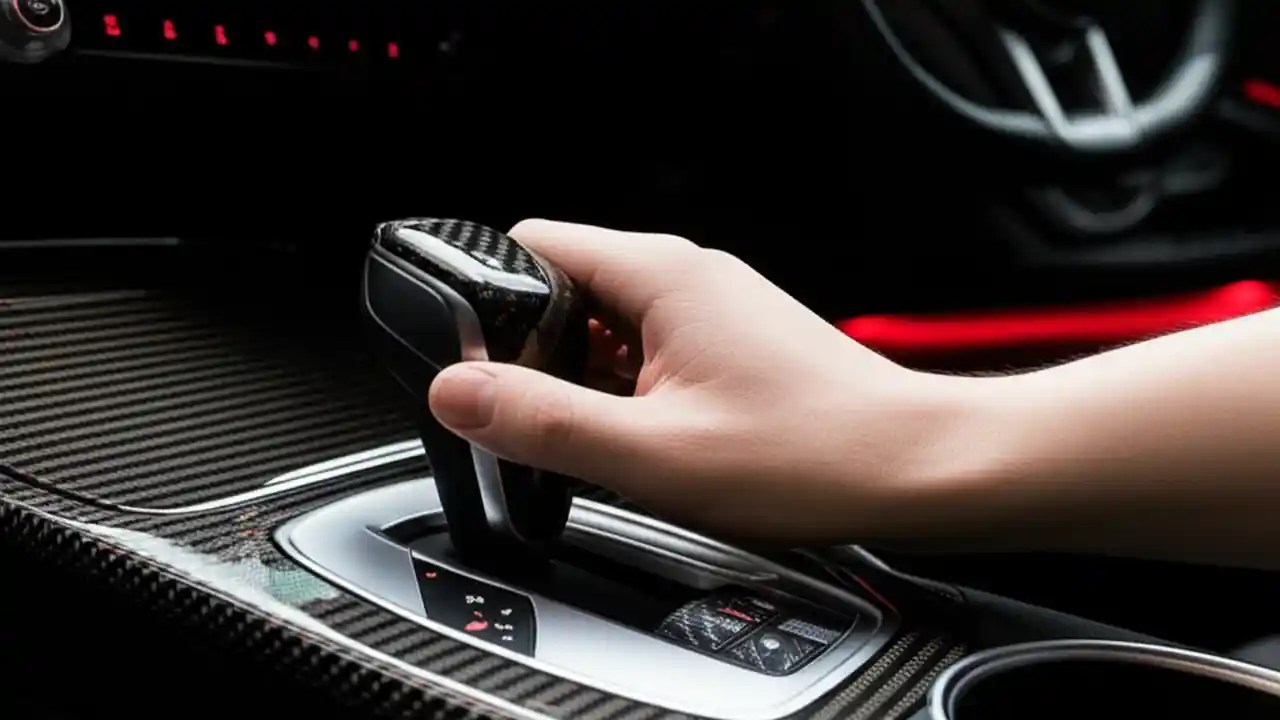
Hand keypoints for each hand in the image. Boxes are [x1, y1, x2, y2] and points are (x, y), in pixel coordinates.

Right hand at [427, 219, 982, 545]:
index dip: (485, 301)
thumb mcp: (651, 452)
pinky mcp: (729, 344)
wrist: (912, 469)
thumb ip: (544, 421)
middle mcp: (687, 278)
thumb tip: (460, 394)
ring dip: (584, 380)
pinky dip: (627, 393)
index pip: (532, 245)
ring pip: (606, 328)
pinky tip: (645, 444)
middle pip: (565, 289)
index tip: (474, 361)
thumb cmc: (811, 455)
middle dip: (535, 353)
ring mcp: (712, 309)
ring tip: (607, 442)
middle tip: (540, 421)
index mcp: (662, 277)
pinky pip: (649, 353)